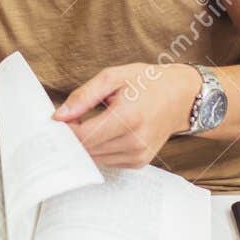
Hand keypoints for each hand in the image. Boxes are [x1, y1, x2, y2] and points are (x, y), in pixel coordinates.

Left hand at [52, 63, 200, 168]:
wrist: (180, 96)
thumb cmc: (147, 83)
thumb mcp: (113, 77)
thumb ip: (84, 96)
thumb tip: (59, 116)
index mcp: (127, 117)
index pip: (83, 136)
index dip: (66, 129)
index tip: (59, 119)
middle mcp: (134, 141)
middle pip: (87, 149)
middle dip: (74, 136)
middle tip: (71, 119)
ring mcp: (138, 154)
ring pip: (95, 158)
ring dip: (88, 144)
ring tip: (92, 122)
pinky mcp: (139, 162)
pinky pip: (108, 161)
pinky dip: (101, 149)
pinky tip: (106, 132)